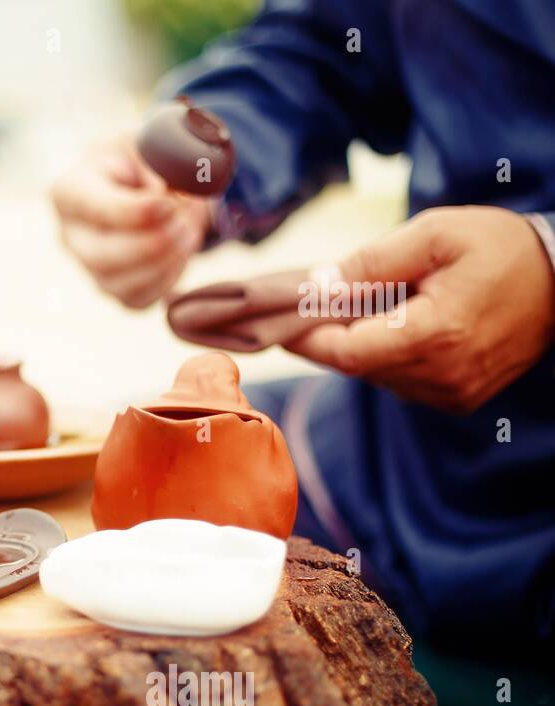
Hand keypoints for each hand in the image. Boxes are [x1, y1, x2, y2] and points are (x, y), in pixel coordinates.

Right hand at [51, 133, 211, 308]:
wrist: (140, 181)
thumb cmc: (140, 159)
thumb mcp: (148, 143)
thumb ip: (160, 164)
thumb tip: (171, 200)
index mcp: (69, 189)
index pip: (93, 208)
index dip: (134, 211)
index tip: (168, 204)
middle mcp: (70, 234)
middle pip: (101, 255)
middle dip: (150, 244)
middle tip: (183, 222)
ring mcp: (88, 266)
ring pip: (119, 284)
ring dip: (164, 262)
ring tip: (188, 231)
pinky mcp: (112, 288)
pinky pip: (138, 299)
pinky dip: (167, 280)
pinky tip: (181, 250)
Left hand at [286, 206, 554, 412]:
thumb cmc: (500, 249)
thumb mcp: (434, 235)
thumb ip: (372, 263)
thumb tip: (317, 287)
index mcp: (433, 336)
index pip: (344, 353)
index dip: (305, 339)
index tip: (276, 322)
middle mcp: (440, 376)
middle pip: (356, 365)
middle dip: (329, 336)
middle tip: (309, 305)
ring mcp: (451, 393)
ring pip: (376, 375)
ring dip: (360, 344)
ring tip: (365, 305)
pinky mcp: (458, 399)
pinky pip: (402, 380)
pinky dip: (388, 354)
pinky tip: (399, 323)